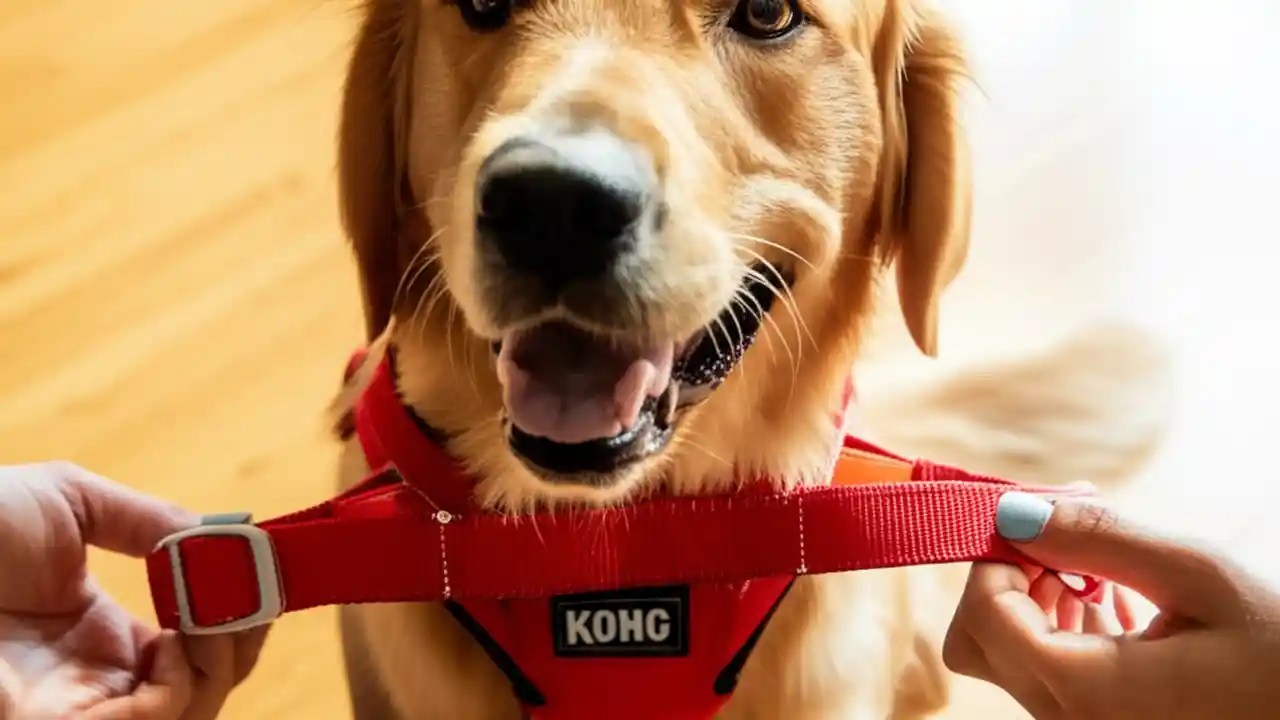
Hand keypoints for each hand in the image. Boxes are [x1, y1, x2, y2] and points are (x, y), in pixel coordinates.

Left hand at [0, 462, 268, 718]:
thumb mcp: (70, 499)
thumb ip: (148, 520)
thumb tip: (223, 537)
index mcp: (101, 638)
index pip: (195, 653)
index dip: (239, 621)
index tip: (266, 580)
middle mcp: (94, 683)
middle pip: (202, 693)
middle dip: (242, 646)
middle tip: (252, 598)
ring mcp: (74, 710)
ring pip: (183, 716)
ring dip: (218, 666)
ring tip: (210, 613)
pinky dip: (177, 690)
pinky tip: (175, 640)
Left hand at [944, 492, 1279, 719]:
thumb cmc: (1277, 651)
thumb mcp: (1195, 576)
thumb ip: (1097, 537)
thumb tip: (1012, 509)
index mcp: (1088, 693)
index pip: (984, 614)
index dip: (1000, 556)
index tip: (1045, 519)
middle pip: (976, 643)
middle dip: (1005, 580)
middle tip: (1065, 543)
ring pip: (1004, 657)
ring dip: (1030, 601)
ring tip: (1099, 571)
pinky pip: (1041, 675)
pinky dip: (1055, 629)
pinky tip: (1110, 602)